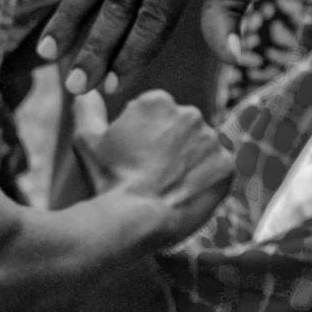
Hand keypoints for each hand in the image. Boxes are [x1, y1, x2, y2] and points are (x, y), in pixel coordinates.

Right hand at [71, 86, 234, 242]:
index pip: (155, 112)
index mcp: (157, 101)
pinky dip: (205, 180)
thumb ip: (86, 107)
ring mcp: (212, 141)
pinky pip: (217, 170)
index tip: (135, 155)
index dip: (143, 135)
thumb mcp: (87, 140)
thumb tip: (85, 91)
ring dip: (187, 161)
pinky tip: (184, 194)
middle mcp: (190, 113)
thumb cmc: (109, 179)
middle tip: (151, 172)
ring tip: (167, 186)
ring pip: (199, 148)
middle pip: (180, 127)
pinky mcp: (227, 167)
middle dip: (168, 144)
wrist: (135, 220)